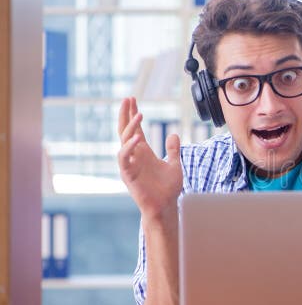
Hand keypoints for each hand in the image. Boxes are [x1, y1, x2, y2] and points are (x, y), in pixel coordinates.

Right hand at [117, 97, 182, 221]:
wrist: (165, 206)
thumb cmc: (168, 188)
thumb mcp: (174, 164)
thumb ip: (173, 150)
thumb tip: (174, 134)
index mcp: (144, 152)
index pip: (136, 129)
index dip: (133, 115)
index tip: (133, 99)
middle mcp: (135, 156)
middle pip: (126, 130)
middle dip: (126, 114)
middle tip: (128, 98)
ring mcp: (130, 164)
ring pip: (124, 141)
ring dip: (130, 127)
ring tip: (139, 114)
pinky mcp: (128, 174)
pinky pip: (124, 158)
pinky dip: (128, 147)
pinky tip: (137, 138)